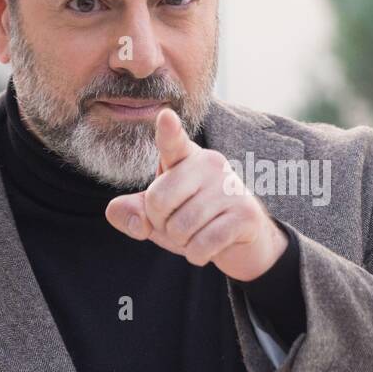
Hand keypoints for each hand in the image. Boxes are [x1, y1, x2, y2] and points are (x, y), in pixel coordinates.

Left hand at [105, 108, 288, 281]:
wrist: (244, 242)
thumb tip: (127, 217)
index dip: (168, 131)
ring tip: (198, 234)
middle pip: (158, 200)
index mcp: (185, 158)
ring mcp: (230, 188)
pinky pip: (203, 244)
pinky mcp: (246, 214)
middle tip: (181, 224)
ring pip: (181, 227)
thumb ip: (133, 212)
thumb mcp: (159, 216)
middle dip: (161, 224)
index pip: (173, 142)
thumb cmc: (195, 222)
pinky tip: (209, 247)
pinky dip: (198, 255)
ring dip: (182, 243)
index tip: (166, 116)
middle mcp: (210, 164)